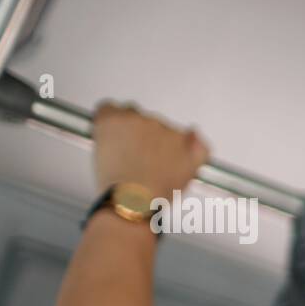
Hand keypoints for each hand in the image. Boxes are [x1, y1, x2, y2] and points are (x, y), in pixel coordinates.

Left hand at [92, 102, 208, 198]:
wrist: (131, 198)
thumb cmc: (155, 192)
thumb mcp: (189, 175)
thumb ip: (199, 150)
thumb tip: (194, 134)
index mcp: (181, 137)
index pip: (172, 130)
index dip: (161, 142)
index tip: (154, 153)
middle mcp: (160, 124)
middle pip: (149, 123)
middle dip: (142, 137)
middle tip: (135, 157)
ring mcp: (136, 120)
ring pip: (128, 116)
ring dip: (125, 129)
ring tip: (120, 152)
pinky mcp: (112, 119)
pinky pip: (107, 107)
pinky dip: (105, 119)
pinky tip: (107, 137)